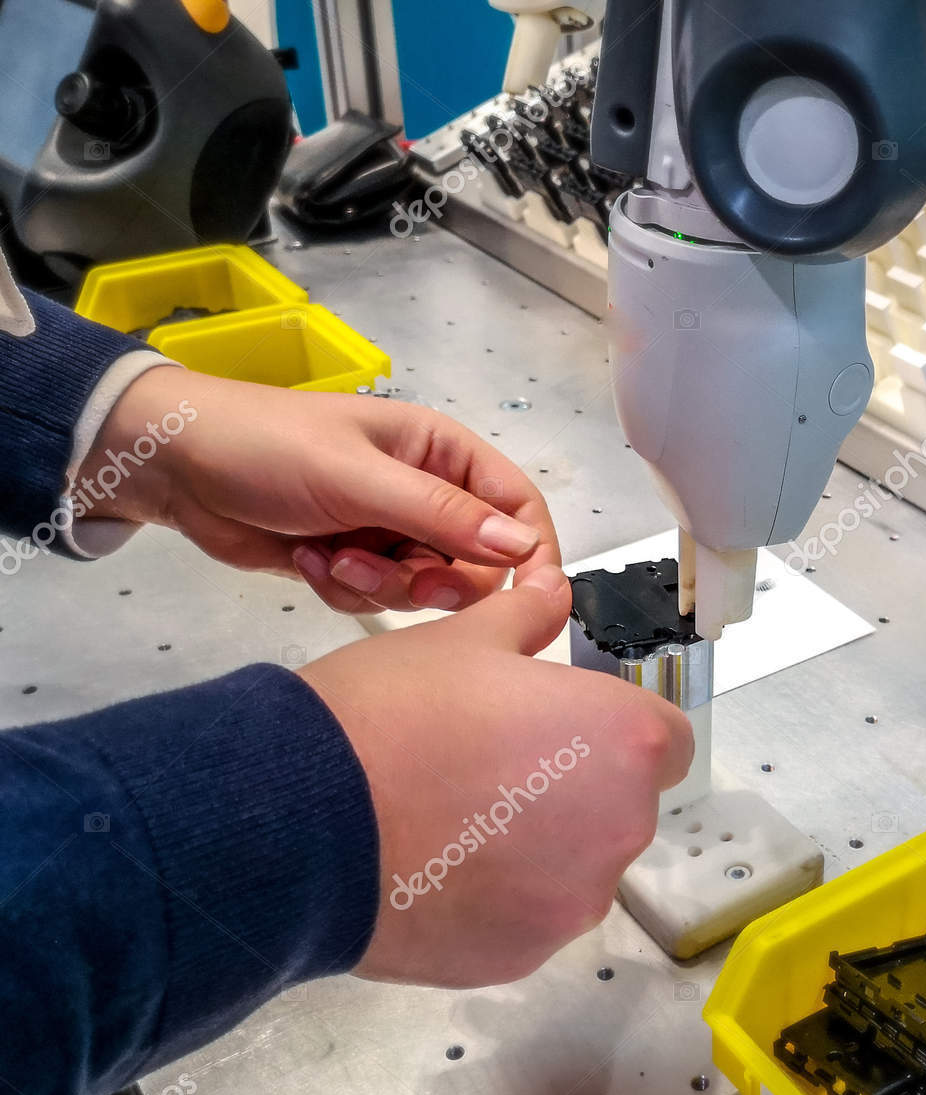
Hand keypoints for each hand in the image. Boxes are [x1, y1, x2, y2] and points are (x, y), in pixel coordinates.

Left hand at [87, 366, 559, 612]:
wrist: (176, 467)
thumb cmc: (269, 447)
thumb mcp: (359, 477)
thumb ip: (442, 515)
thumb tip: (523, 546)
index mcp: (441, 453)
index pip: (516, 505)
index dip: (531, 552)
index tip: (532, 599)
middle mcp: (427, 493)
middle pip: (476, 563)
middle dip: (432, 579)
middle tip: (387, 571)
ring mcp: (391, 531)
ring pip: (426, 590)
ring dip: (379, 584)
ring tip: (330, 556)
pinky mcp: (356, 563)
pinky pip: (380, 601)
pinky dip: (345, 590)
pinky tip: (308, 560)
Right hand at [298, 564, 694, 986]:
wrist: (298, 819)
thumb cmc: (391, 716)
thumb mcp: (464, 641)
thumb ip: (528, 619)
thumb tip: (551, 597)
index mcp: (624, 743)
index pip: (666, 741)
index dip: (618, 731)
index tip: (566, 727)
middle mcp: (620, 829)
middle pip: (621, 807)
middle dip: (574, 788)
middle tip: (492, 767)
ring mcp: (572, 904)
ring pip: (575, 869)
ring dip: (538, 849)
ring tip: (454, 822)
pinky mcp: (522, 957)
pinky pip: (527, 920)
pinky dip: (497, 901)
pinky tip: (435, 870)